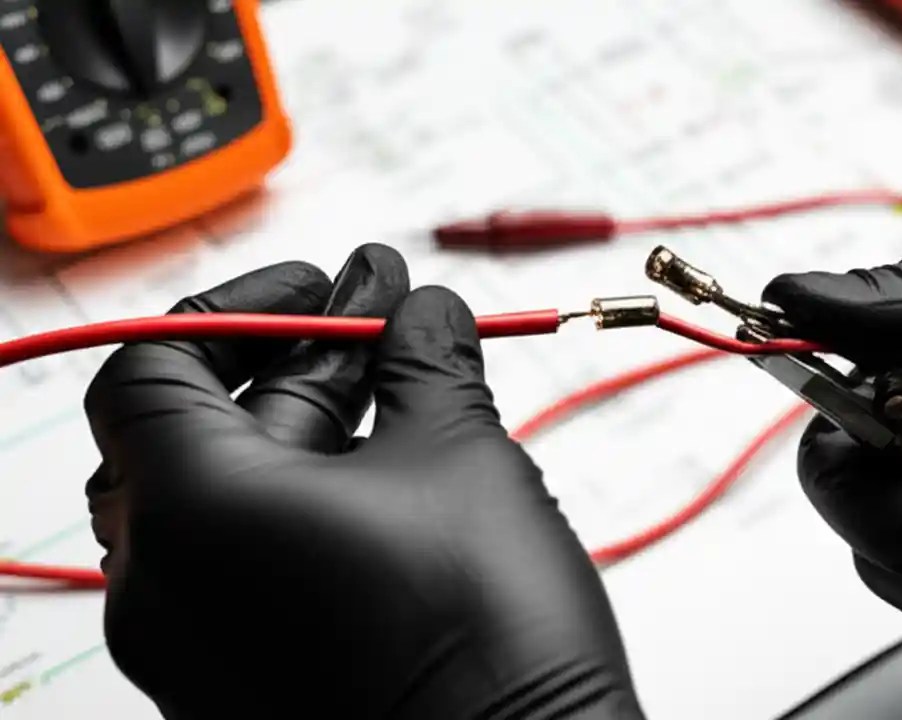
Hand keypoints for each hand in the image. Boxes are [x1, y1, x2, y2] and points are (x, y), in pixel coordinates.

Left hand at [86, 244, 643, 718]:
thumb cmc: (485, 645)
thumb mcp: (462, 458)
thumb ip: (427, 361)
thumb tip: (423, 311)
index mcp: (192, 514)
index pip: (152, 364)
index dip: (243, 306)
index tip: (325, 285)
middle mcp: (167, 591)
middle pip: (198, 428)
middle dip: (301, 358)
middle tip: (389, 312)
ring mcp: (201, 651)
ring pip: (234, 501)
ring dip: (317, 427)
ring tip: (411, 383)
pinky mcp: (248, 687)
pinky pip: (256, 567)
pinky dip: (316, 503)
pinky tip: (401, 472)